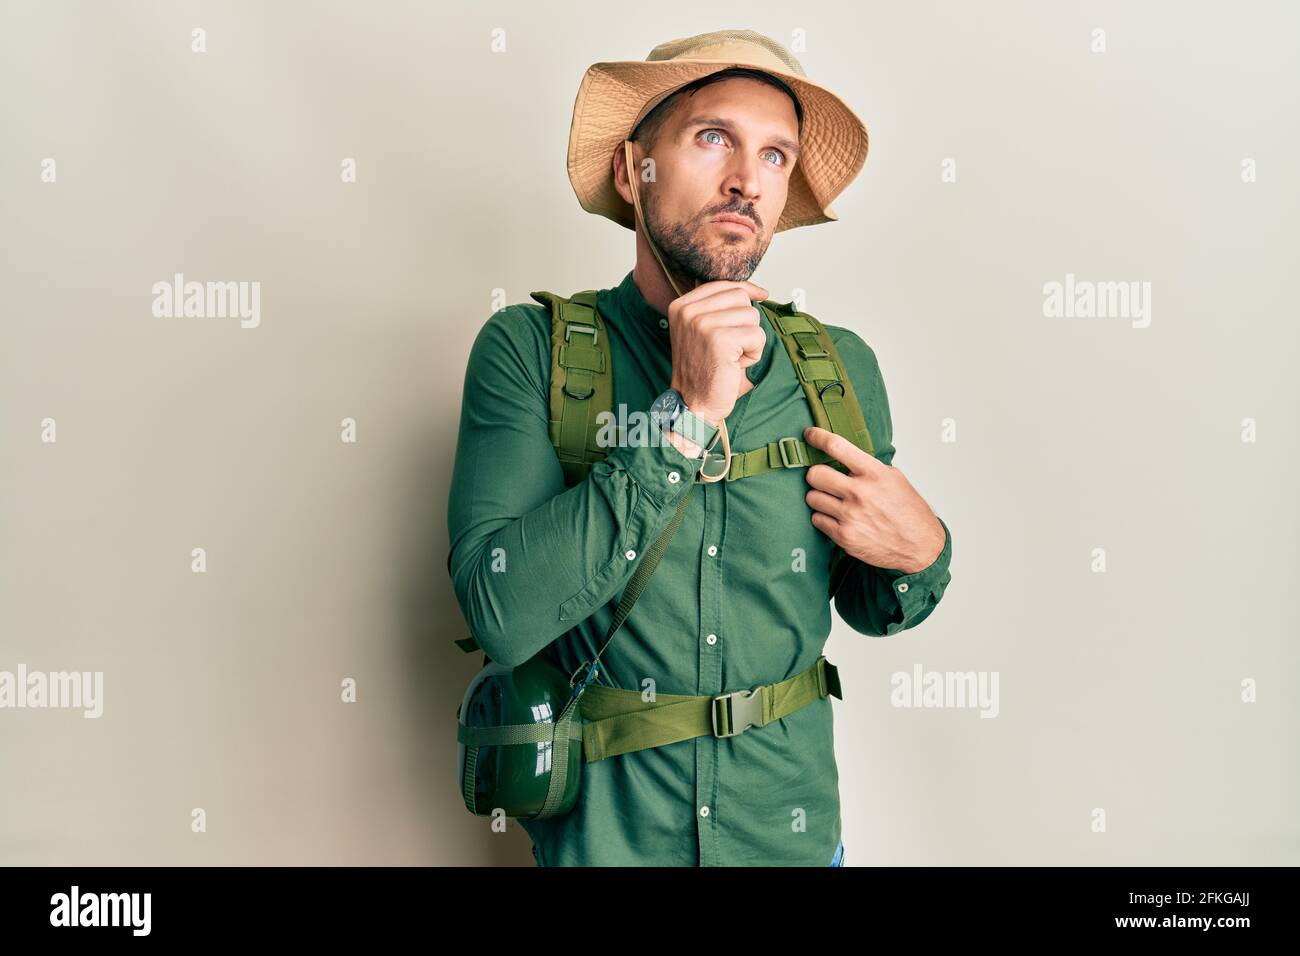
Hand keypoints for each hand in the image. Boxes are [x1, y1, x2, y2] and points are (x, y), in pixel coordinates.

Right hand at [668, 279, 767, 423]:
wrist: (694, 404)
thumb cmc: (703, 371)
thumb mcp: (702, 331)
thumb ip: (717, 308)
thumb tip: (752, 290)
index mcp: (681, 306)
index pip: (724, 284)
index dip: (747, 290)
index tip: (762, 295)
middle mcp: (689, 311)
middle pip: (740, 297)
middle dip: (746, 322)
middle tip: (732, 346)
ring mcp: (703, 324)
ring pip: (752, 316)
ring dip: (750, 340)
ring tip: (732, 357)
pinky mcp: (720, 340)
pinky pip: (757, 335)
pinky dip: (754, 353)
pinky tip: (736, 364)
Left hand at [802, 426, 944, 573]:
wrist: (919, 546)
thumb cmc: (908, 512)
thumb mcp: (894, 479)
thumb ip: (868, 467)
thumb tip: (841, 457)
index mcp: (874, 474)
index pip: (837, 447)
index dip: (818, 437)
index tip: (810, 435)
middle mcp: (860, 493)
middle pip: (815, 474)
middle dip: (817, 475)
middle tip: (824, 480)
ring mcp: (850, 515)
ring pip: (812, 498)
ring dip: (819, 498)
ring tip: (834, 501)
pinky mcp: (844, 536)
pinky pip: (817, 519)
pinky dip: (824, 518)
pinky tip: (837, 518)